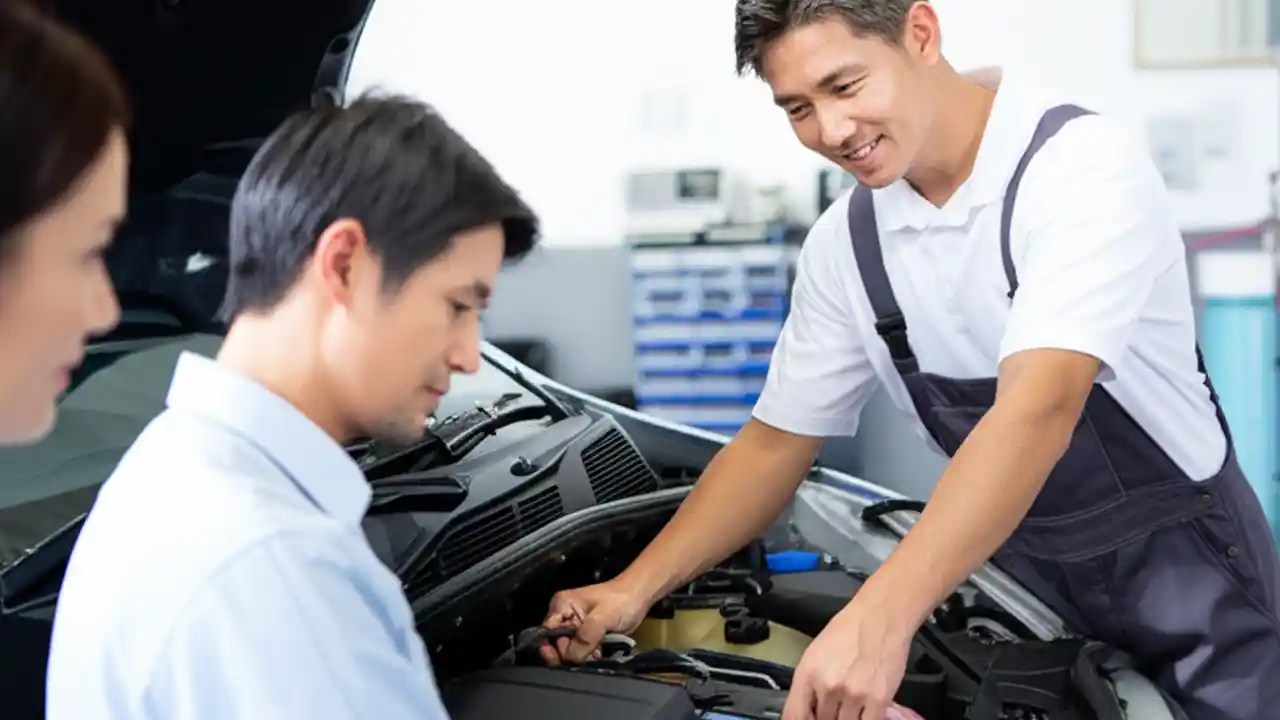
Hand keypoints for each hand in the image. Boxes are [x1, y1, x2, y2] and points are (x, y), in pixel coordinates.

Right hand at [539, 580, 649, 665]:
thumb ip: (584, 638)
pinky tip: (599, 653)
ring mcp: (576, 626)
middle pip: (557, 644)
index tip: (563, 658)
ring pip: (570, 650)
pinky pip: (581, 651)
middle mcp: (564, 616)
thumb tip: (570, 658)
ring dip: (581, 657)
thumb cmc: (621, 600)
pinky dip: (589, 656)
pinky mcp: (586, 635)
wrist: (640, 596)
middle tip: (586, 654)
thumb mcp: (602, 618)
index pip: (547, 632)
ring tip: (596, 652)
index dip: (553, 647)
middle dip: (570, 654)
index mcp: (562, 605)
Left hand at [782, 598, 914, 719]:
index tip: (809, 719)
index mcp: (808, 673)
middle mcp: (828, 686)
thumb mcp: (815, 653)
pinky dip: (865, 719)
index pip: (794, 715)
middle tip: (836, 704)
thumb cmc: (849, 629)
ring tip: (852, 701)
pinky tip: (865, 711)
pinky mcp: (878, 699)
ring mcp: (854, 695)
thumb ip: (808, 684)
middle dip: (827, 716)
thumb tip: (807, 709)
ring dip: (847, 717)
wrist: (880, 616)